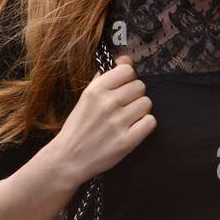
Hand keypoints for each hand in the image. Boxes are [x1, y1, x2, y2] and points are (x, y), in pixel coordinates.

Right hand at [48, 53, 155, 185]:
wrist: (69, 159)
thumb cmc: (78, 127)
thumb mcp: (85, 97)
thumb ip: (105, 78)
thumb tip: (127, 60)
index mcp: (95, 90)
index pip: (127, 70)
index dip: (127, 79)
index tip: (122, 88)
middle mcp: (107, 103)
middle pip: (140, 86)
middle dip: (134, 96)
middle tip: (124, 107)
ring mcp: (118, 122)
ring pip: (147, 103)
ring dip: (140, 111)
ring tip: (127, 119)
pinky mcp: (127, 141)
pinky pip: (150, 122)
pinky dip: (144, 125)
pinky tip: (133, 129)